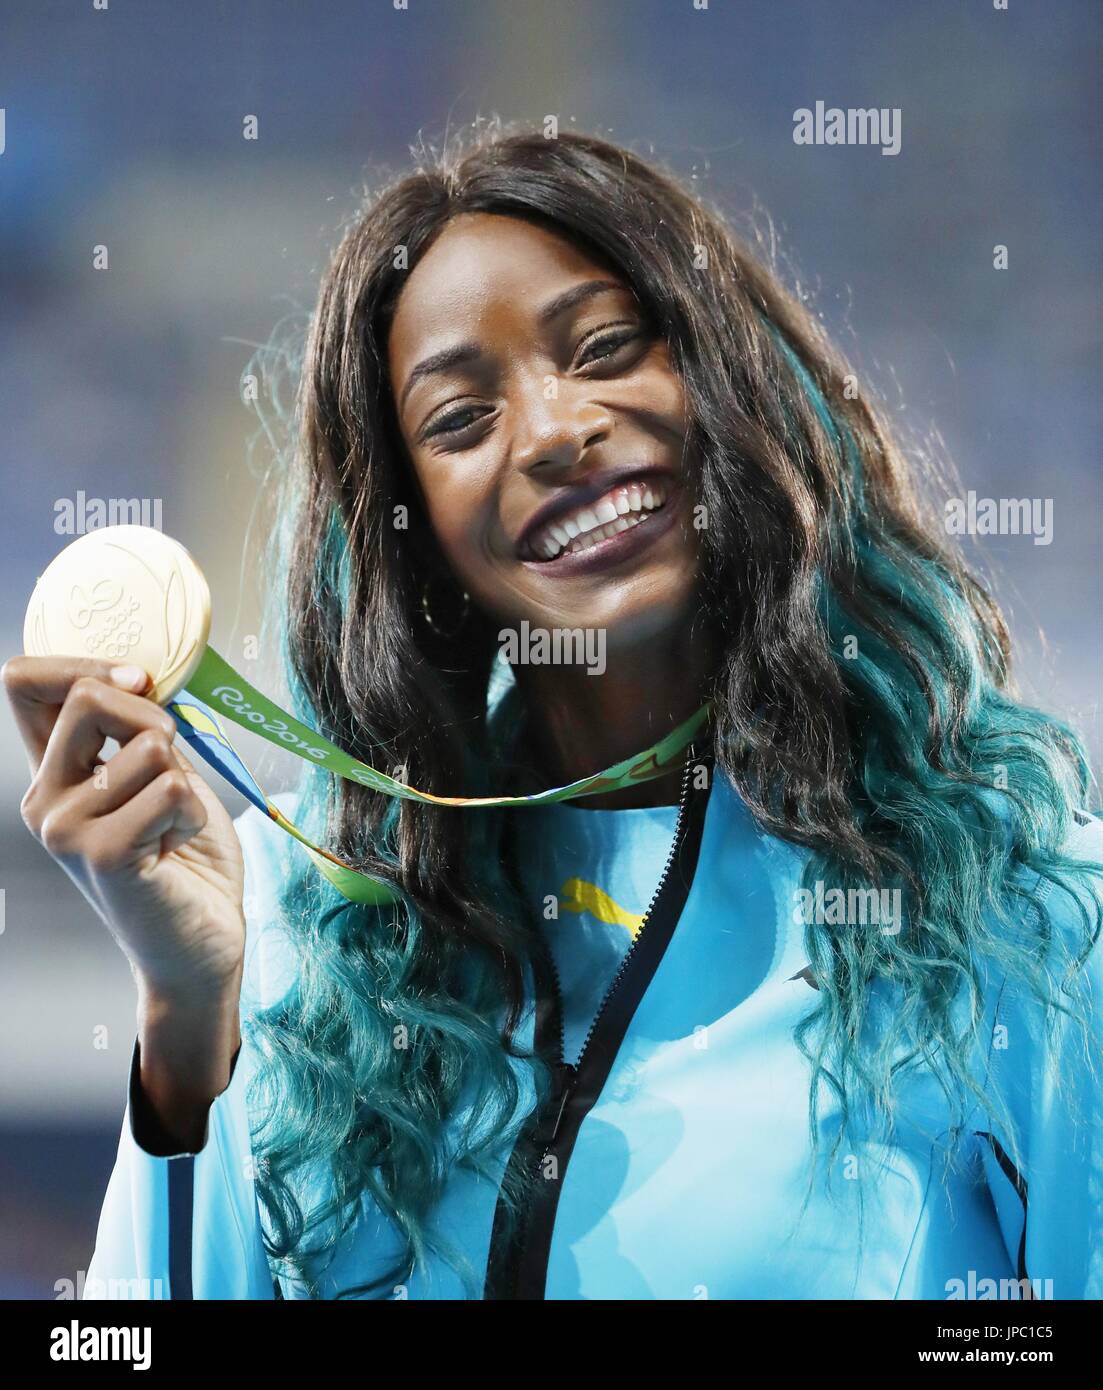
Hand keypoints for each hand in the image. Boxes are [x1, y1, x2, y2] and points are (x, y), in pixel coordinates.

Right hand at [3, 654, 244, 1003]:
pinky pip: (173, 789)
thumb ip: (142, 731)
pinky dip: (194, 814)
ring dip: (186, 782)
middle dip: (156, 718)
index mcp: (53, 773)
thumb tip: (143, 673)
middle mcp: (44, 798)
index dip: (84, 662)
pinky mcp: (100, 854)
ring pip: (151, 744)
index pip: (23, 681)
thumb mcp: (164, 777)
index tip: (138, 681)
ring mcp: (64, 827)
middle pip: (88, 695)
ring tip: (173, 827)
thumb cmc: (186, 860)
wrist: (200, 946)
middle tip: (172, 773)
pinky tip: (177, 848)